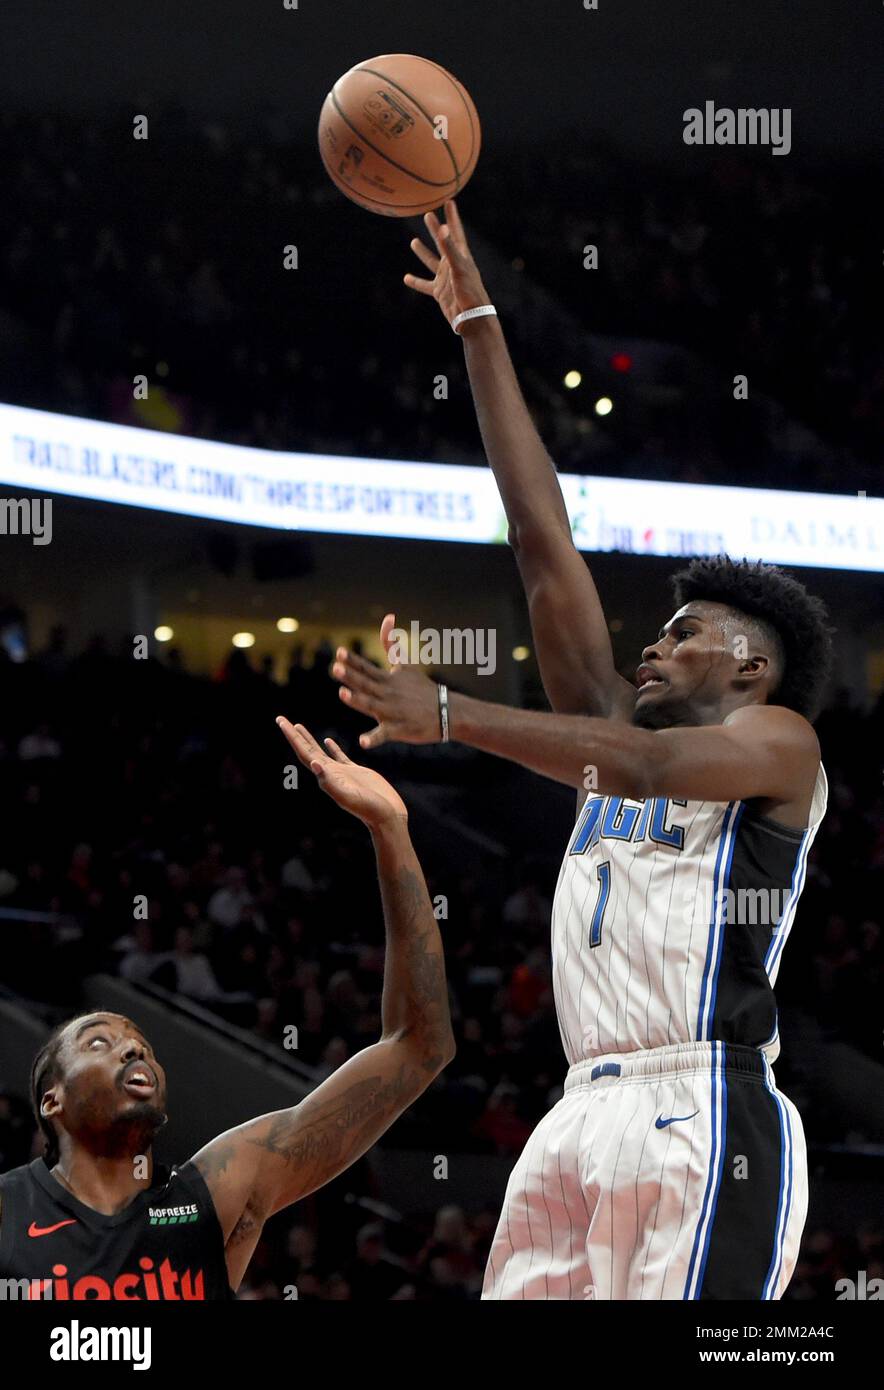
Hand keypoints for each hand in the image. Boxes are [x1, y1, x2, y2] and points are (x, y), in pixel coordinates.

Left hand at [275, 718, 406, 828]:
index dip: (292, 737)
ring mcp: (341, 773)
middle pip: (307, 750)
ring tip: (298, 726)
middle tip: (281, 719)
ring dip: (308, 739)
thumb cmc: (368, 809)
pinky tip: (328, 740)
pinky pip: (339, 756)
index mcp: (325, 776)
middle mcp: (329, 774)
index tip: (280, 721)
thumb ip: (330, 781)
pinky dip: (332, 747)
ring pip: (320, 752)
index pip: (304, 753)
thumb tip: (314, 763)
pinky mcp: (354, 772)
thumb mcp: (347, 795)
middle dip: (294, 735)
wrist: (386, 817)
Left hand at [331, 614, 441, 749]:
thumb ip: (391, 644)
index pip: (367, 669)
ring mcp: (393, 712)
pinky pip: (384, 734)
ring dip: (358, 701)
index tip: (339, 653)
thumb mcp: (404, 665)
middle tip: (336, 669)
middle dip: (351, 677)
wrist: (446, 711)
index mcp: (388, 680)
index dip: (353, 661)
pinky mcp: (398, 729)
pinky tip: (363, 741)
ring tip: (343, 694)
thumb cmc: (421, 689)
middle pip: (366, 684)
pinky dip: (374, 738)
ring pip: (372, 706)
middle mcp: (388, 694)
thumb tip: (387, 617)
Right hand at [404, 199, 491, 330]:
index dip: (452, 216)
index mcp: (460, 255)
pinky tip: (406, 278)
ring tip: (413, 241)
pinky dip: (416, 282)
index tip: (449, 201)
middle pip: (442, 242)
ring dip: (423, 252)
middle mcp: (452, 264)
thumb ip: (449, 248)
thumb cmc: (469, 291)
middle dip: (435, 228)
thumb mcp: (459, 267)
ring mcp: (445, 278)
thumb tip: (442, 229)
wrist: (471, 317)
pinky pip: (425, 284)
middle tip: (427, 214)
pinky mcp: (439, 291)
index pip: (455, 231)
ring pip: (431, 261)